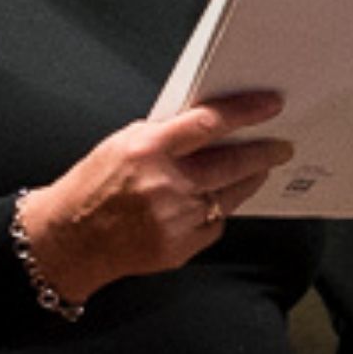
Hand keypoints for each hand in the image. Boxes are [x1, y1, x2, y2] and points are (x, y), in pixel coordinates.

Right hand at [18, 89, 293, 305]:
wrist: (71, 239)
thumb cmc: (92, 187)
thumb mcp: (122, 143)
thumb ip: (164, 135)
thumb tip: (208, 126)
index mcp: (147, 149)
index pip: (209, 123)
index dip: (246, 112)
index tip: (270, 106)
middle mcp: (165, 184)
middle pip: (232, 163)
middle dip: (263, 153)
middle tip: (282, 146)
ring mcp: (174, 219)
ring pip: (230, 196)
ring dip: (247, 181)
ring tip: (257, 170)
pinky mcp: (179, 246)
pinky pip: (214, 224)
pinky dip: (217, 211)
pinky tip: (211, 203)